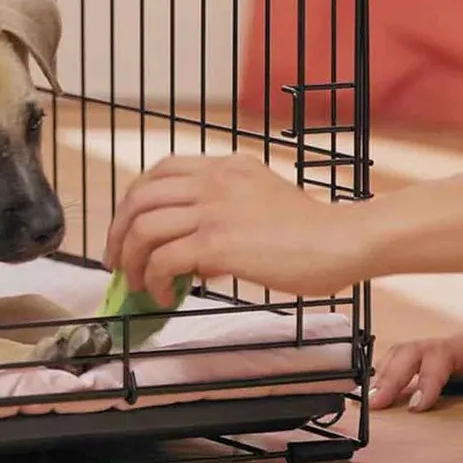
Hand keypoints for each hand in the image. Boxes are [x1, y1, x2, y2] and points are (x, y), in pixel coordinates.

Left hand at [103, 153, 369, 301]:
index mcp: (224, 166)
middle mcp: (213, 180)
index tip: (128, 230)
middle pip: (139, 198)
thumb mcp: (261, 201)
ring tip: (139, 284)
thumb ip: (224, 212)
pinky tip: (166, 295)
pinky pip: (163, 259)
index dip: (134, 202)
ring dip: (132, 260)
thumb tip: (188, 254)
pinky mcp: (219, 241)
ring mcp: (214, 208)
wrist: (345, 240)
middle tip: (117, 262)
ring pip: (143, 228)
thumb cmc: (311, 231)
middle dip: (118, 232)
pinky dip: (155, 280)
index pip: (159, 172)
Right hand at [370, 307, 462, 411]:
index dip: (426, 377)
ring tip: (371, 400)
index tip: (418, 405)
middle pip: (412, 350)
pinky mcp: (447, 361)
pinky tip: (382, 391)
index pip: (442, 354)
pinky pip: (412, 363)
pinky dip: (392, 374)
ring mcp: (450, 352)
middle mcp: (458, 345)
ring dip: (385, 374)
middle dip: (391, 374)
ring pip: (406, 354)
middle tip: (375, 404)